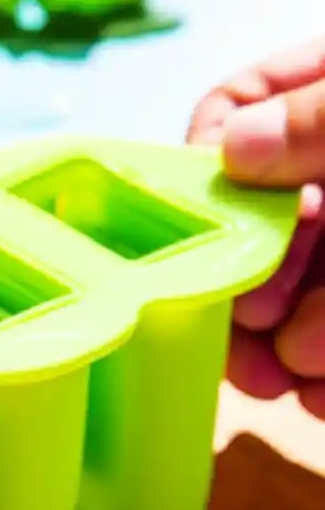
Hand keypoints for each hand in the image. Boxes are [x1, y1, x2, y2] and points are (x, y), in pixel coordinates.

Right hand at [186, 37, 324, 418]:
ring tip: (295, 384)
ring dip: (289, 346)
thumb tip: (235, 150)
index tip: (197, 216)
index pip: (239, 110)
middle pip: (263, 222)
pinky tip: (323, 399)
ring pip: (301, 292)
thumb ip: (324, 116)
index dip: (204, 163)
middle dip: (247, 288)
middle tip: (245, 336)